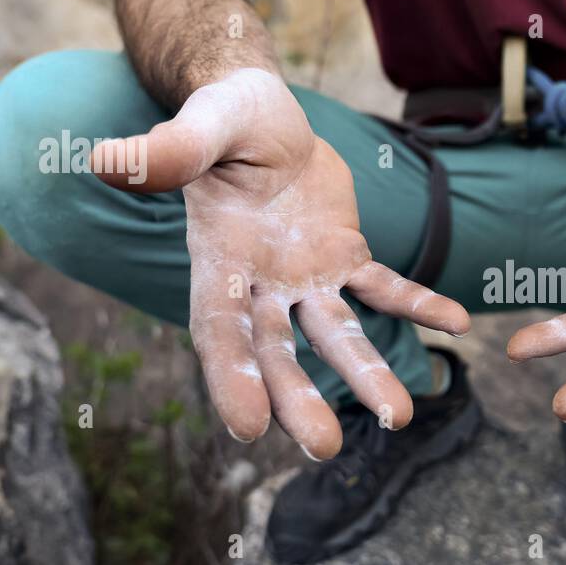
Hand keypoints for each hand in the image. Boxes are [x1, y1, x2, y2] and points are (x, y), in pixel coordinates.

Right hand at [91, 68, 468, 458]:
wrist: (262, 115)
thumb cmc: (224, 119)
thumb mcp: (204, 125)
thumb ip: (170, 150)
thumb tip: (107, 159)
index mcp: (217, 261)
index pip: (220, 329)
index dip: (231, 376)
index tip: (247, 429)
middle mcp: (261, 285)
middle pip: (279, 353)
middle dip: (299, 401)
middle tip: (325, 448)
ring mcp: (307, 278)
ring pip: (337, 335)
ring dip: (366, 373)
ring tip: (400, 416)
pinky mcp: (346, 257)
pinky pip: (385, 287)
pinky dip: (418, 304)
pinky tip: (458, 324)